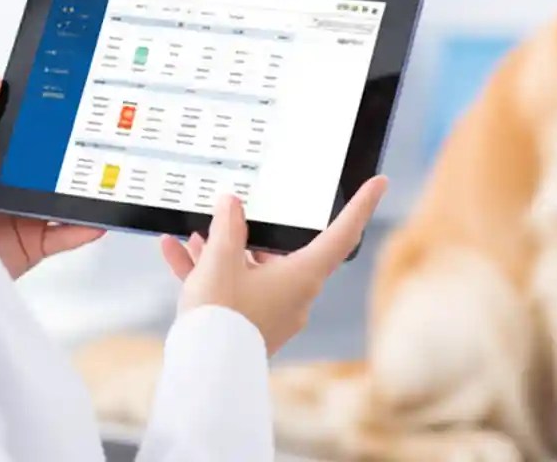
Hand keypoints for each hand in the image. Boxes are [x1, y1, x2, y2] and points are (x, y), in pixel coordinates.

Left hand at [0, 78, 104, 278]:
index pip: (24, 148)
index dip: (45, 134)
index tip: (70, 117)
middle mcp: (8, 196)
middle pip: (49, 176)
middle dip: (72, 164)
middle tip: (97, 146)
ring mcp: (23, 222)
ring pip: (63, 205)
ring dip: (84, 196)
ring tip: (104, 180)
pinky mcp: (33, 248)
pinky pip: (66, 237)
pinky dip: (85, 229)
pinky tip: (99, 216)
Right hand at [160, 177, 386, 354]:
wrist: (201, 373)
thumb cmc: (220, 316)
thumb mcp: (221, 260)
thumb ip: (228, 226)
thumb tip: (231, 204)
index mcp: (303, 275)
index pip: (342, 233)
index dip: (362, 205)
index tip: (379, 182)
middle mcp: (295, 294)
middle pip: (283, 250)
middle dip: (254, 231)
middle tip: (239, 210)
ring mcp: (273, 311)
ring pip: (251, 270)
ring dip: (223, 251)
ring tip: (196, 233)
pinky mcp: (250, 325)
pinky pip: (234, 290)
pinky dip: (210, 272)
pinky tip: (177, 253)